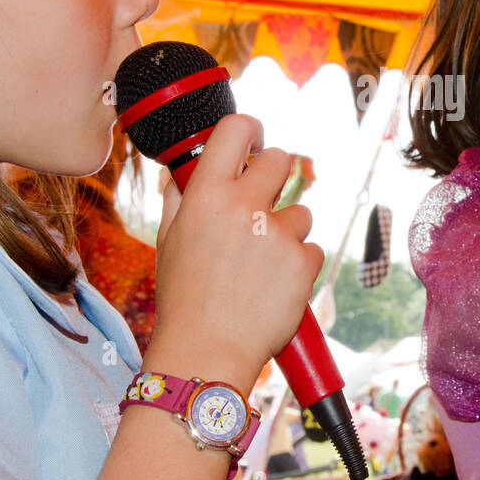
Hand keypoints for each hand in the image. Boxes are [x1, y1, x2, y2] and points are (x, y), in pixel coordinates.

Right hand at [151, 114, 324, 377]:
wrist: (207, 352)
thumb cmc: (184, 298)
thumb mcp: (169, 239)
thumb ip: (182, 196)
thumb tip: (190, 167)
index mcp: (206, 194)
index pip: (236, 128)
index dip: (250, 130)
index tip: (253, 142)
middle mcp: (244, 206)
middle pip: (281, 159)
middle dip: (274, 177)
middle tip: (261, 206)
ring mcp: (278, 234)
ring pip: (300, 211)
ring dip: (287, 231)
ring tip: (260, 266)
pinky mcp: (304, 262)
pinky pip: (311, 248)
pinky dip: (298, 265)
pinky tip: (273, 286)